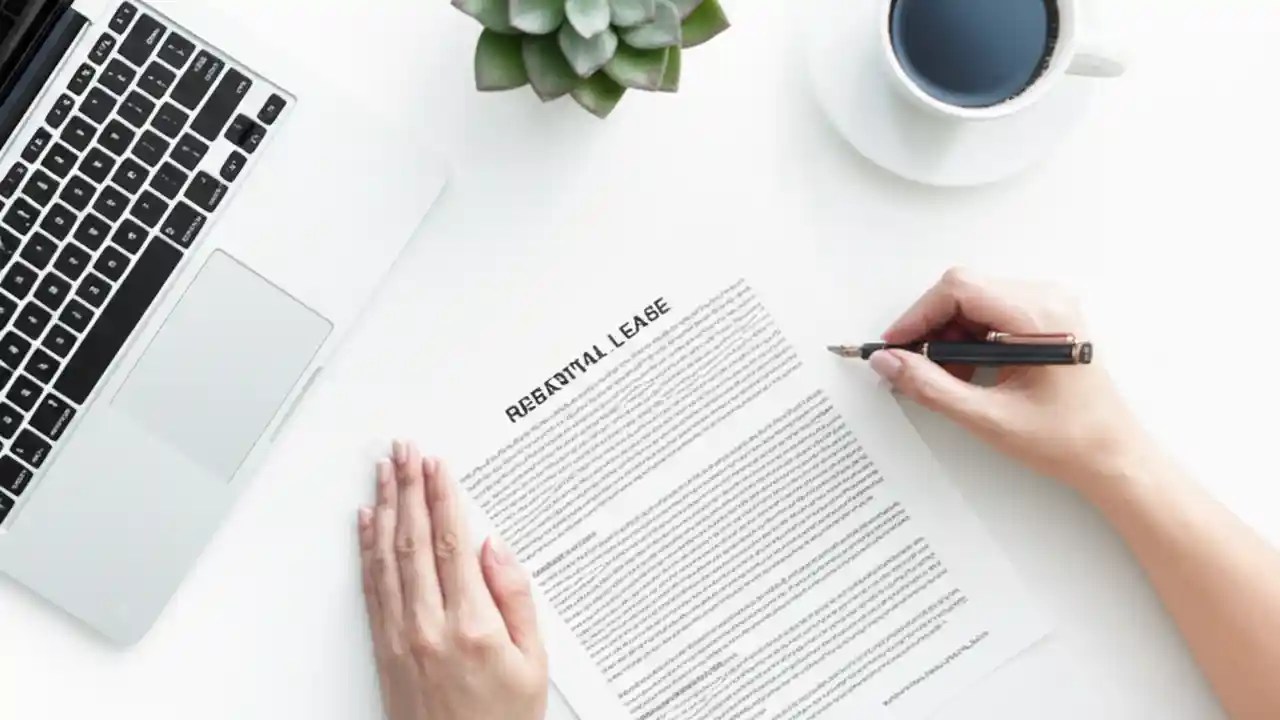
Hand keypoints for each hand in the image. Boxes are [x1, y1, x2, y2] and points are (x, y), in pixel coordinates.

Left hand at [358, 441, 547, 719]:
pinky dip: (367, 549)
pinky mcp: (385, 648)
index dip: (442, 496)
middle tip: (404, 451)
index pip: (452, 542)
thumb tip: (495, 549)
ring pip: (388, 557)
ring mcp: (402, 636)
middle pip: (414, 539)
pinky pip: (372, 587)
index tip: (437, 465)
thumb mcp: (533, 663)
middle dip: (408, 488)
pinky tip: (367, 525)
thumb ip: (515, 598)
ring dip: (384, 508)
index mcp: (472, 624)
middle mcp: (429, 625)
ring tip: (384, 473)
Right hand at [870, 269, 1154, 495]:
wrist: (1111, 456)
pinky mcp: (1045, 320)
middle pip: (964, 292)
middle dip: (931, 329)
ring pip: (974, 303)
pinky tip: (965, 374)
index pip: (959, 289)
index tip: (894, 346)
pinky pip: (991, 315)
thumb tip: (888, 362)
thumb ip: (930, 386)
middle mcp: (1047, 300)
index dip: (918, 315)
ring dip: (948, 337)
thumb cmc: (1066, 440)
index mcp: (1039, 316)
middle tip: (911, 367)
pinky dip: (968, 341)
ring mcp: (1048, 307)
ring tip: (943, 378)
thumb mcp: (988, 418)